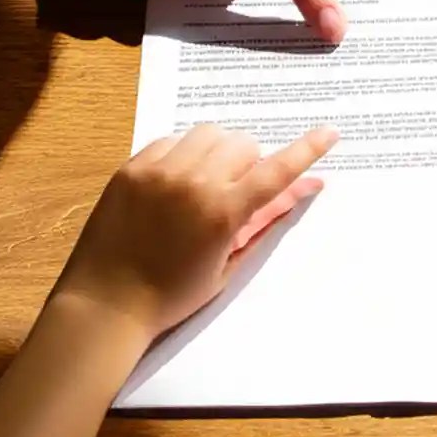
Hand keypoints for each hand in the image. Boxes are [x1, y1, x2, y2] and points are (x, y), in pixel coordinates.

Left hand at [55, 124, 338, 333]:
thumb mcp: (228, 263)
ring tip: (207, 183)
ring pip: (208, 133)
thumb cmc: (174, 294)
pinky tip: (177, 183)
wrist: (106, 302)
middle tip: (239, 191)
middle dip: (250, 162)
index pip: (276, 171)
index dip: (307, 149)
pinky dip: (184, 154)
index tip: (329, 133)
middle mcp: (193, 182)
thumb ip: (266, 220)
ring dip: (219, 151)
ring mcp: (158, 171)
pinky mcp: (131, 167)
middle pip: (242, 143)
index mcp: (222, 212)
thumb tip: (306, 190)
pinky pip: (171, 140)